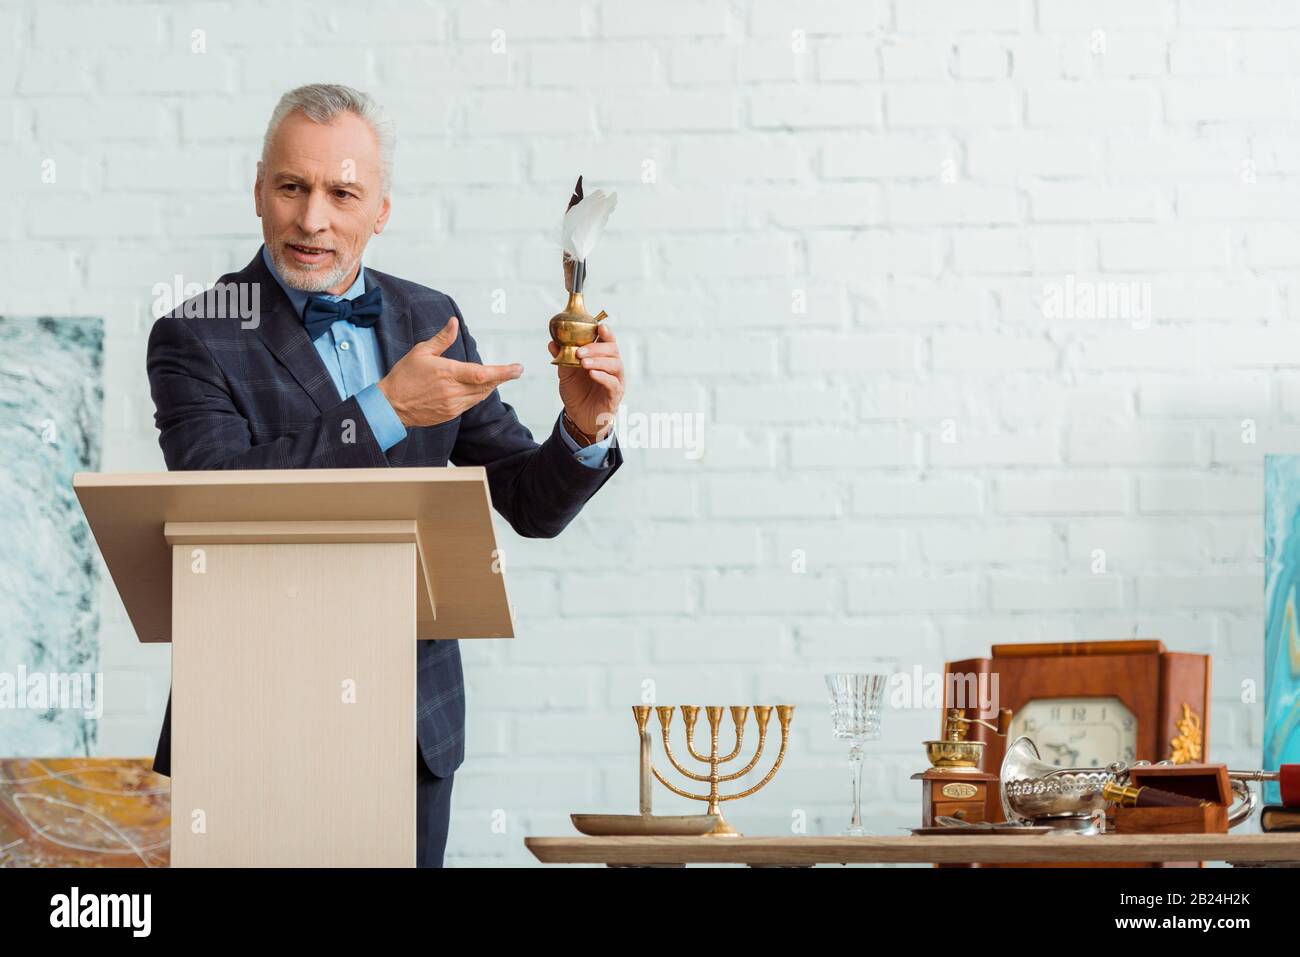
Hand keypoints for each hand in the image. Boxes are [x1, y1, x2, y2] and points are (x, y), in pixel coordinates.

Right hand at [378, 316, 522, 427]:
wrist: (391, 406)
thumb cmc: (404, 376)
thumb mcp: (421, 352)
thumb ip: (442, 339)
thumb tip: (454, 322)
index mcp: (447, 373)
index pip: (483, 374)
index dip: (503, 372)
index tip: (517, 368)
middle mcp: (453, 391)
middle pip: (486, 385)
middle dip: (502, 377)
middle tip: (514, 370)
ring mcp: (452, 405)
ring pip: (481, 395)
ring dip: (491, 385)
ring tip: (498, 376)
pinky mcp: (450, 414)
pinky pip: (471, 403)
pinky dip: (478, 394)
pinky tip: (479, 387)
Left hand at [549, 322, 623, 439]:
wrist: (579, 417)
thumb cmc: (577, 393)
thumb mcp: (566, 374)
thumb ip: (562, 358)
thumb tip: (552, 342)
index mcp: (602, 358)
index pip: (608, 341)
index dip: (606, 332)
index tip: (599, 326)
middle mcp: (612, 367)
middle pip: (613, 350)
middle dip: (596, 348)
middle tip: (580, 351)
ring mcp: (615, 381)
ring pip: (615, 365)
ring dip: (599, 361)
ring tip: (583, 363)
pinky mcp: (614, 395)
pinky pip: (612, 383)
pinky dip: (603, 377)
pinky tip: (592, 374)